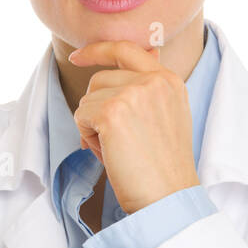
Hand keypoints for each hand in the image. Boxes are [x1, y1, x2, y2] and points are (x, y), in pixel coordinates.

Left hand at [67, 39, 199, 214]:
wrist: (168, 198)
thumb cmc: (163, 168)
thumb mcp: (166, 116)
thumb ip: (149, 88)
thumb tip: (136, 58)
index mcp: (169, 80)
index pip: (127, 49)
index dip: (98, 50)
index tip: (78, 57)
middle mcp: (154, 81)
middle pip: (100, 79)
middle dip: (97, 108)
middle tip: (117, 141)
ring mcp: (133, 93)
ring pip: (88, 99)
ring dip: (93, 126)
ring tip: (119, 149)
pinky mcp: (112, 111)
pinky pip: (81, 116)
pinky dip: (88, 138)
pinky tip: (110, 153)